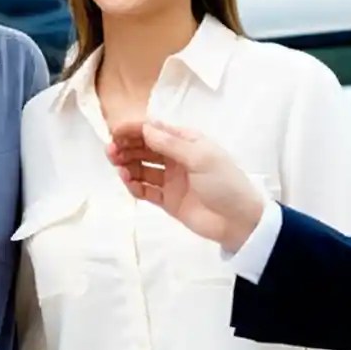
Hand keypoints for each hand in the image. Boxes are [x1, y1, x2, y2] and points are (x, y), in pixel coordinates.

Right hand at [107, 119, 265, 251]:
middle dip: (127, 147)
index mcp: (187, 142)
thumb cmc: (224, 183)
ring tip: (116, 166)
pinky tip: (127, 180)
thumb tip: (144, 127)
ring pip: (142, 168)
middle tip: (111, 150)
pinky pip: (145, 190)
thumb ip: (170, 143)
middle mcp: (177, 158)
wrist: (239, 222)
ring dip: (127, 164)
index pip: (156, 130)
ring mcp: (171, 180)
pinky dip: (134, 184)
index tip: (116, 132)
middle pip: (145, 148)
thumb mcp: (200, 157)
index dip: (135, 129)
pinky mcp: (167, 200)